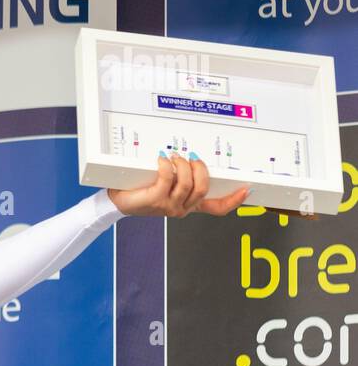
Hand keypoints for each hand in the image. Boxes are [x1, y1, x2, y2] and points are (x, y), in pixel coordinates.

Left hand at [107, 152, 250, 217]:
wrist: (118, 200)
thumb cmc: (142, 189)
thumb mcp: (167, 183)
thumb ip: (183, 176)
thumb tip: (194, 158)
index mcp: (189, 204)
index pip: (218, 207)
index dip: (235, 200)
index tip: (247, 189)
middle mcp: (182, 208)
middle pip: (204, 188)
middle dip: (200, 168)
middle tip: (190, 158)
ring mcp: (169, 206)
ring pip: (187, 183)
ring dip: (182, 165)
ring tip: (173, 157)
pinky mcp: (155, 200)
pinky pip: (168, 178)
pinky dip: (167, 165)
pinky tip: (161, 160)